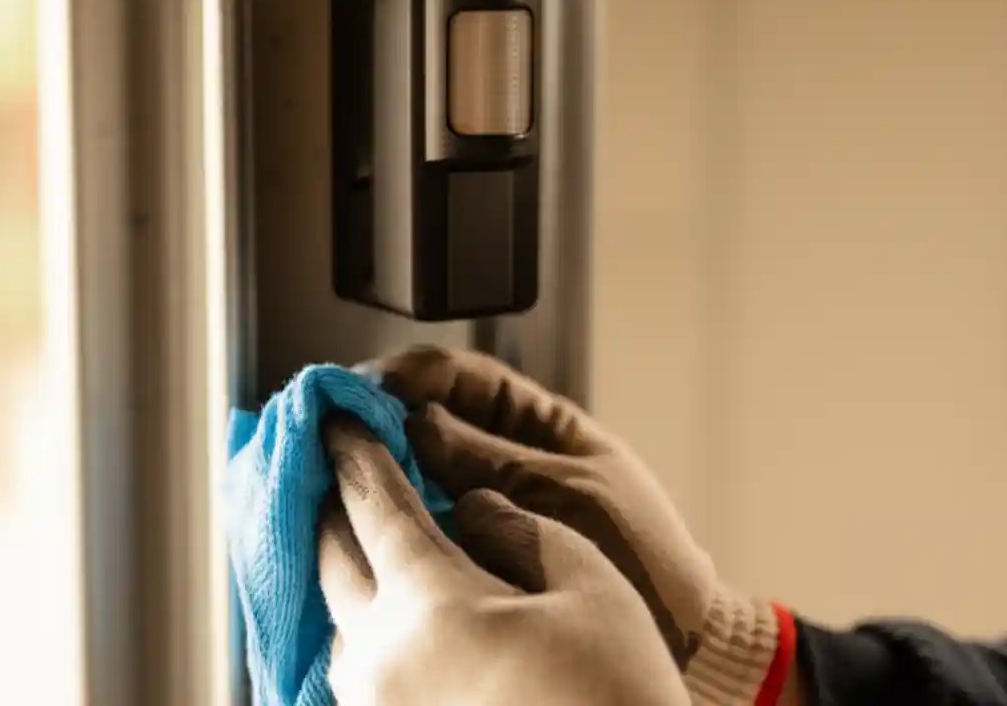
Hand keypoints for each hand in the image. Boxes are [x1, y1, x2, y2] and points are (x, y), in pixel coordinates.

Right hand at [374, 346, 786, 703]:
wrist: (676, 632)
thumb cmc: (641, 552)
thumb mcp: (565, 493)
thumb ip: (492, 458)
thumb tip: (414, 420)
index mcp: (535, 423)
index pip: (456, 376)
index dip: (406, 373)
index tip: (363, 388)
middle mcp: (500, 456)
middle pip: (422, 421)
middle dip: (375, 421)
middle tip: (330, 431)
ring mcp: (483, 504)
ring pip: (414, 473)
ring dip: (377, 470)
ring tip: (335, 474)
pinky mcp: (472, 552)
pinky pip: (422, 524)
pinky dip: (392, 520)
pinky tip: (363, 522)